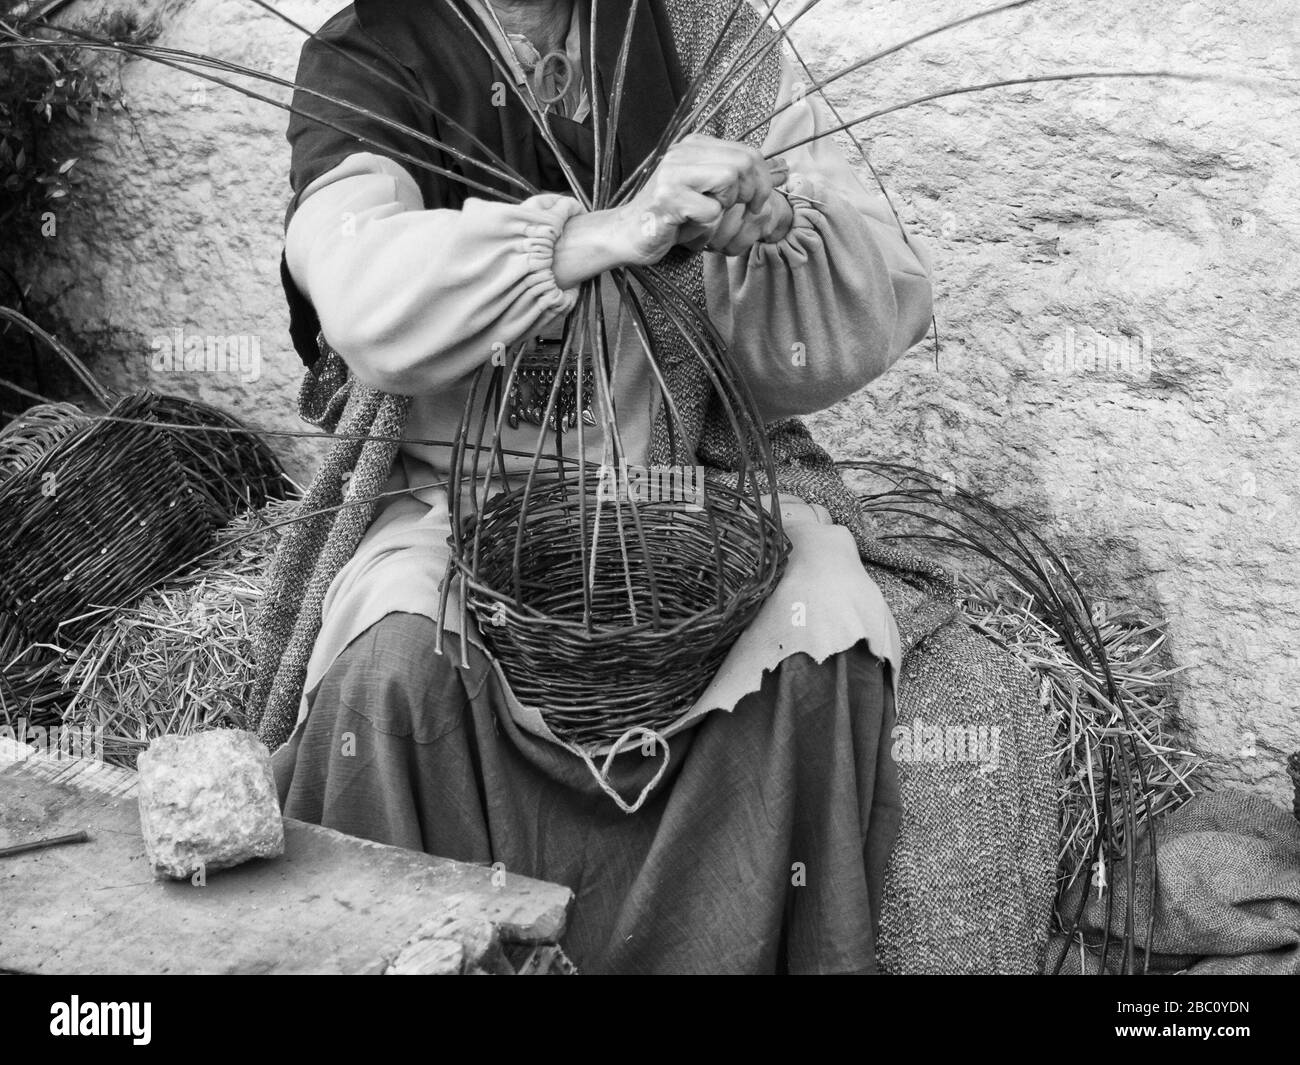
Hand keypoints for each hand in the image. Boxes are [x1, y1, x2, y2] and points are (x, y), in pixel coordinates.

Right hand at [616, 134, 789, 265]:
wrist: (626, 235)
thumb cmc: (670, 218)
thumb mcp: (706, 193)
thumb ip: (735, 180)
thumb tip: (783, 170)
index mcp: (695, 146)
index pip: (748, 152)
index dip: (763, 180)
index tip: (757, 203)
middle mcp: (684, 152)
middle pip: (743, 162)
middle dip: (752, 192)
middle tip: (743, 212)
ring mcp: (673, 173)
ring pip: (729, 181)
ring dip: (726, 209)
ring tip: (707, 218)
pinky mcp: (667, 198)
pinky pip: (711, 212)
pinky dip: (707, 228)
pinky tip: (688, 230)